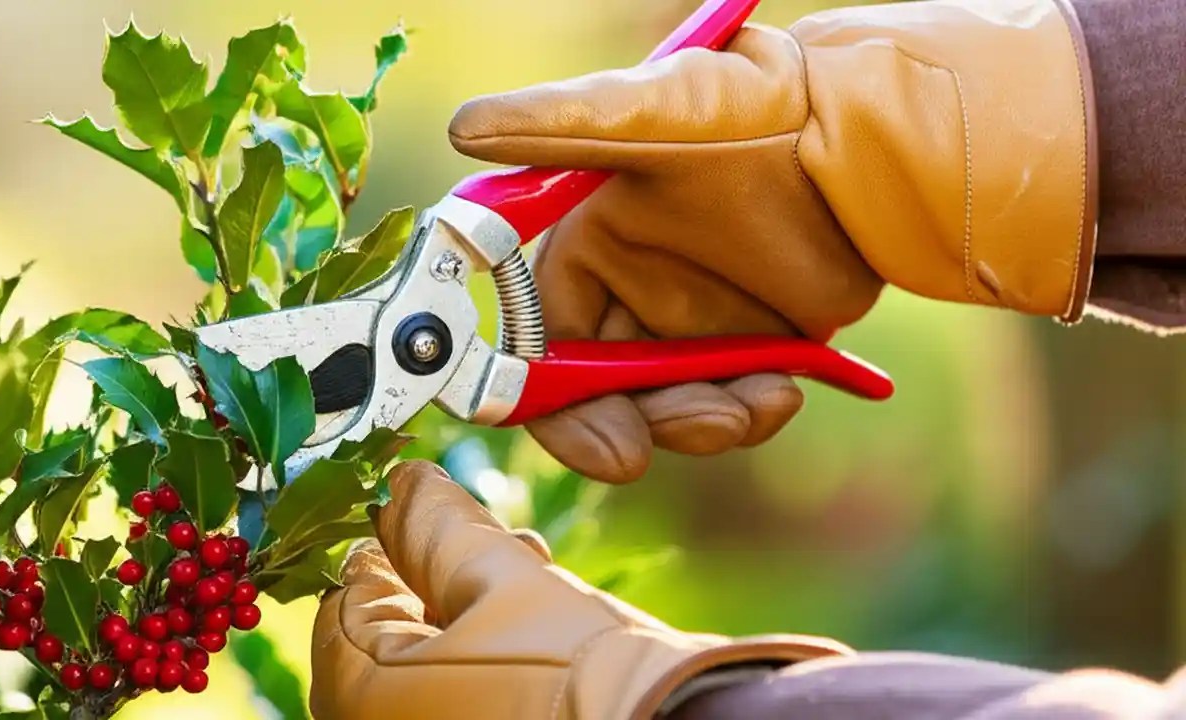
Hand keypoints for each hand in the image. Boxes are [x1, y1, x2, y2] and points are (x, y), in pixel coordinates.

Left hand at [308, 461, 848, 719]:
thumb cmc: (582, 673)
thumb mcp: (502, 578)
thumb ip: (436, 526)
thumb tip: (403, 485)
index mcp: (363, 696)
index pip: (346, 598)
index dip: (391, 543)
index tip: (436, 512)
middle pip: (391, 629)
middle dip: (441, 572)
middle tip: (498, 539)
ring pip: (431, 657)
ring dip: (472, 604)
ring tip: (532, 570)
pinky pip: (462, 690)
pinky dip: (489, 651)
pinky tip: (540, 619)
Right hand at [447, 0, 1094, 482]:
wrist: (859, 127)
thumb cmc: (748, 106)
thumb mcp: (652, 111)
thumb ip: (560, 125)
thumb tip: (465, 130)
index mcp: (587, 250)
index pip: (543, 349)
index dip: (558, 406)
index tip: (608, 447)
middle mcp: (630, 292)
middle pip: (605, 395)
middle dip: (647, 424)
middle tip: (706, 426)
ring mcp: (689, 322)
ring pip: (670, 409)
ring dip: (705, 423)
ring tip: (759, 402)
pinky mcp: (750, 342)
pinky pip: (733, 403)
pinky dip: (753, 410)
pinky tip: (785, 388)